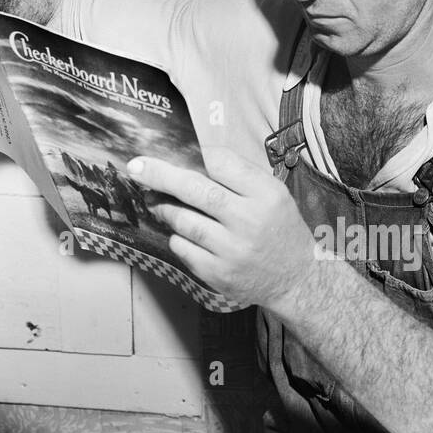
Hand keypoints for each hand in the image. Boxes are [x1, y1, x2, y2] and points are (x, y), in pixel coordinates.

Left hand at [126, 147, 321, 311]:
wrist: (296, 279)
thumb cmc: (280, 229)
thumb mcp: (275, 194)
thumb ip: (241, 176)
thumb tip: (195, 156)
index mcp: (266, 195)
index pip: (222, 163)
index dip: (198, 155)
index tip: (180, 153)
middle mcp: (250, 221)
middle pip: (195, 190)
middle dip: (160, 175)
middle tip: (136, 166)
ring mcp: (232, 250)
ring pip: (184, 221)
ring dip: (164, 208)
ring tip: (155, 201)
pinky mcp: (218, 273)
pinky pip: (183, 248)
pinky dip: (177, 237)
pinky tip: (181, 232)